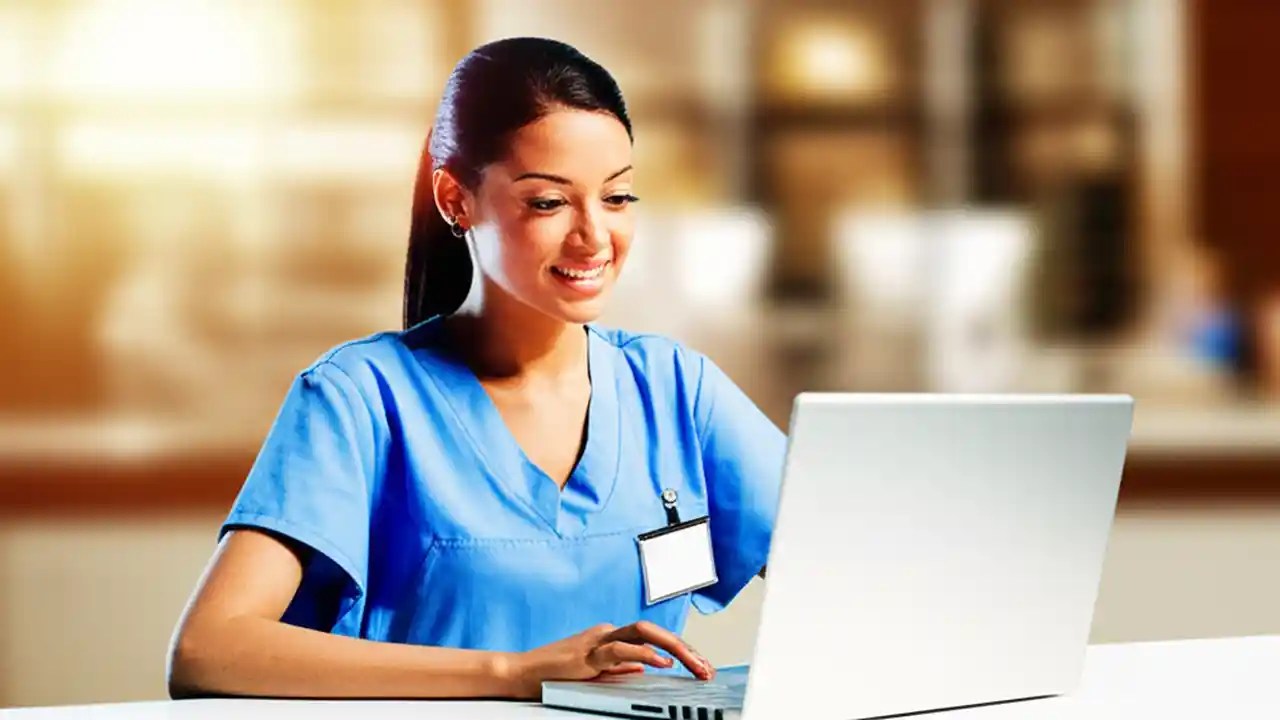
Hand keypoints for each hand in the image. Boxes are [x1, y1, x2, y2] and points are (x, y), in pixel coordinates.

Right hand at [503, 621, 714, 698]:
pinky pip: (620, 650)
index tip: (698, 666)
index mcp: (611, 637)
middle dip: (685, 648)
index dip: (680, 651)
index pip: (653, 639)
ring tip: (694, 664)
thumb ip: (619, 668)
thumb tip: (644, 669)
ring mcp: (597, 640)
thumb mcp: (596, 673)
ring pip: (643, 634)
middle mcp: (607, 633)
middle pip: (654, 632)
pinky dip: (644, 655)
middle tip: (705, 667)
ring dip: (674, 649)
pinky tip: (661, 664)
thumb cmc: (554, 674)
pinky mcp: (587, 654)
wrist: (522, 673)